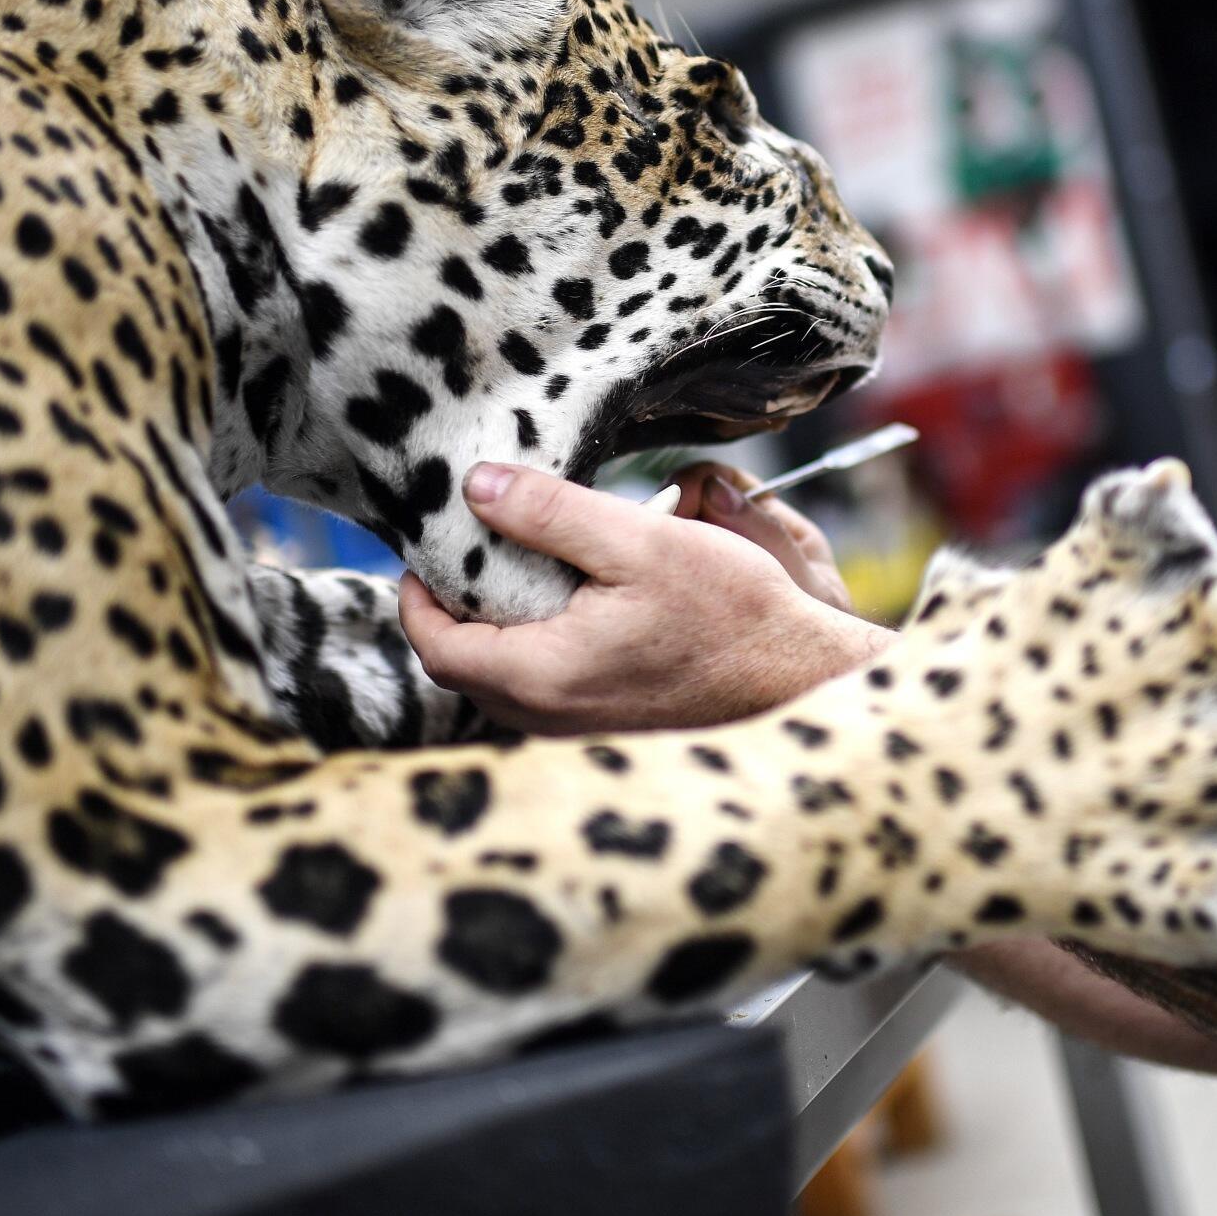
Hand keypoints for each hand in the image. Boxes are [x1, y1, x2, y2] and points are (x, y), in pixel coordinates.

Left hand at [399, 462, 892, 734]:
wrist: (801, 678)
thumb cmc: (733, 614)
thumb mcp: (639, 541)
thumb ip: (550, 513)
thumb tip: (476, 487)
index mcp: (543, 674)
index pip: (435, 648)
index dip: (415, 598)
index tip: (427, 552)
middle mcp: (550, 716)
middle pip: (462, 669)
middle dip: (452, 612)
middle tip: (468, 554)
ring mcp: (580, 729)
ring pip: (503, 683)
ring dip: (496, 631)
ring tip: (517, 573)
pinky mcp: (609, 725)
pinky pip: (543, 692)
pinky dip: (534, 650)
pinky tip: (570, 606)